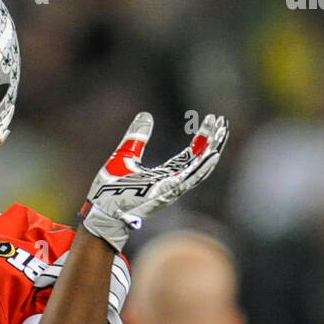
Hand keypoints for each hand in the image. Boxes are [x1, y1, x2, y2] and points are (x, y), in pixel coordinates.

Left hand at [79, 112, 228, 250]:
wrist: (100, 208)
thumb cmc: (110, 187)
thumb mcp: (126, 153)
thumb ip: (137, 136)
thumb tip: (145, 115)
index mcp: (165, 174)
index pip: (190, 154)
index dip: (201, 138)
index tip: (210, 121)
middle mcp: (172, 182)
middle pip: (199, 159)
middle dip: (212, 141)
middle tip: (223, 122)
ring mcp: (171, 188)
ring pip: (199, 167)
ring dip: (211, 149)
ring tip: (222, 132)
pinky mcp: (167, 191)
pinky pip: (189, 178)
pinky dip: (202, 166)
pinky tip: (213, 153)